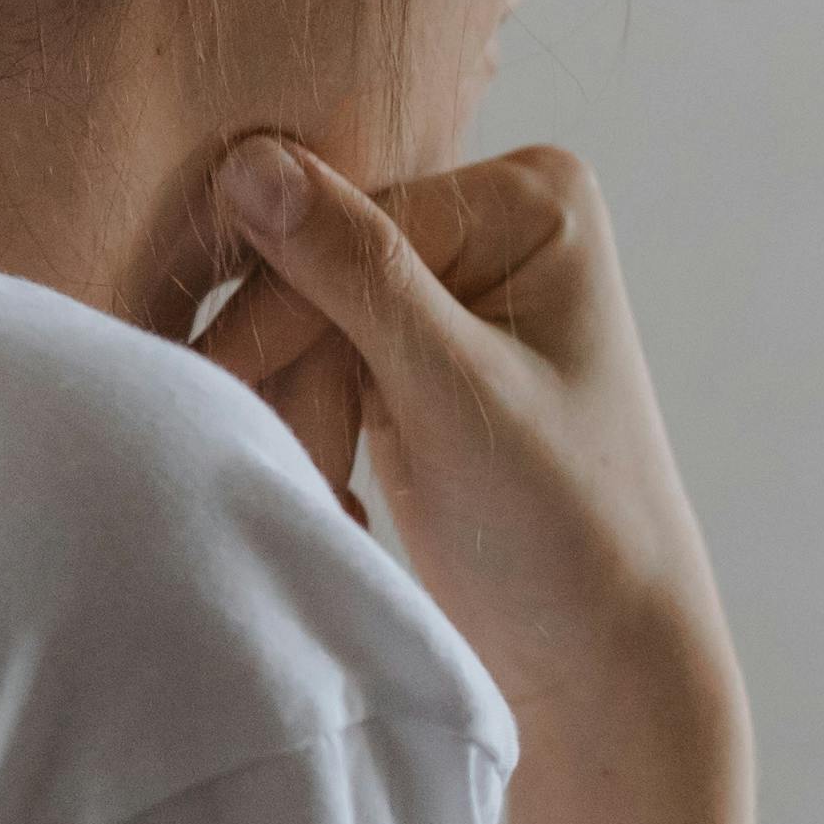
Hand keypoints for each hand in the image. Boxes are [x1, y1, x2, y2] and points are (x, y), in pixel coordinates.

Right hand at [198, 137, 736, 732]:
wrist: (601, 662)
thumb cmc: (563, 528)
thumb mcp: (453, 392)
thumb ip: (354, 274)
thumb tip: (250, 161)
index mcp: (533, 199)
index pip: (357, 222)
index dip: (283, 308)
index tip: (222, 385)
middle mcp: (498, 223)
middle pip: (327, 265)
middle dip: (297, 372)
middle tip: (294, 466)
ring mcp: (456, 291)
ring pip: (311, 321)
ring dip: (302, 411)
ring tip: (331, 494)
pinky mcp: (418, 357)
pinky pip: (322, 363)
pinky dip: (313, 425)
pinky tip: (339, 490)